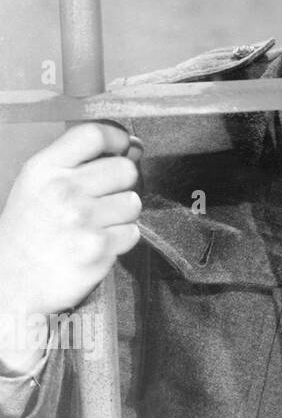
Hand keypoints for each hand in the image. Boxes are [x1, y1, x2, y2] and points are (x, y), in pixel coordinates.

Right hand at [0, 123, 142, 373]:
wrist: (10, 283)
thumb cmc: (27, 232)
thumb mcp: (34, 186)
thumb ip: (73, 164)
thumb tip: (130, 146)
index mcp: (43, 170)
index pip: (92, 134)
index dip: (115, 138)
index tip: (122, 147)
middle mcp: (62, 190)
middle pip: (125, 168)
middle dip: (121, 184)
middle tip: (103, 199)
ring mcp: (82, 219)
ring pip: (133, 202)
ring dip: (121, 215)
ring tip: (95, 225)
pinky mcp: (98, 247)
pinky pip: (132, 232)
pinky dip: (120, 240)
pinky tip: (96, 244)